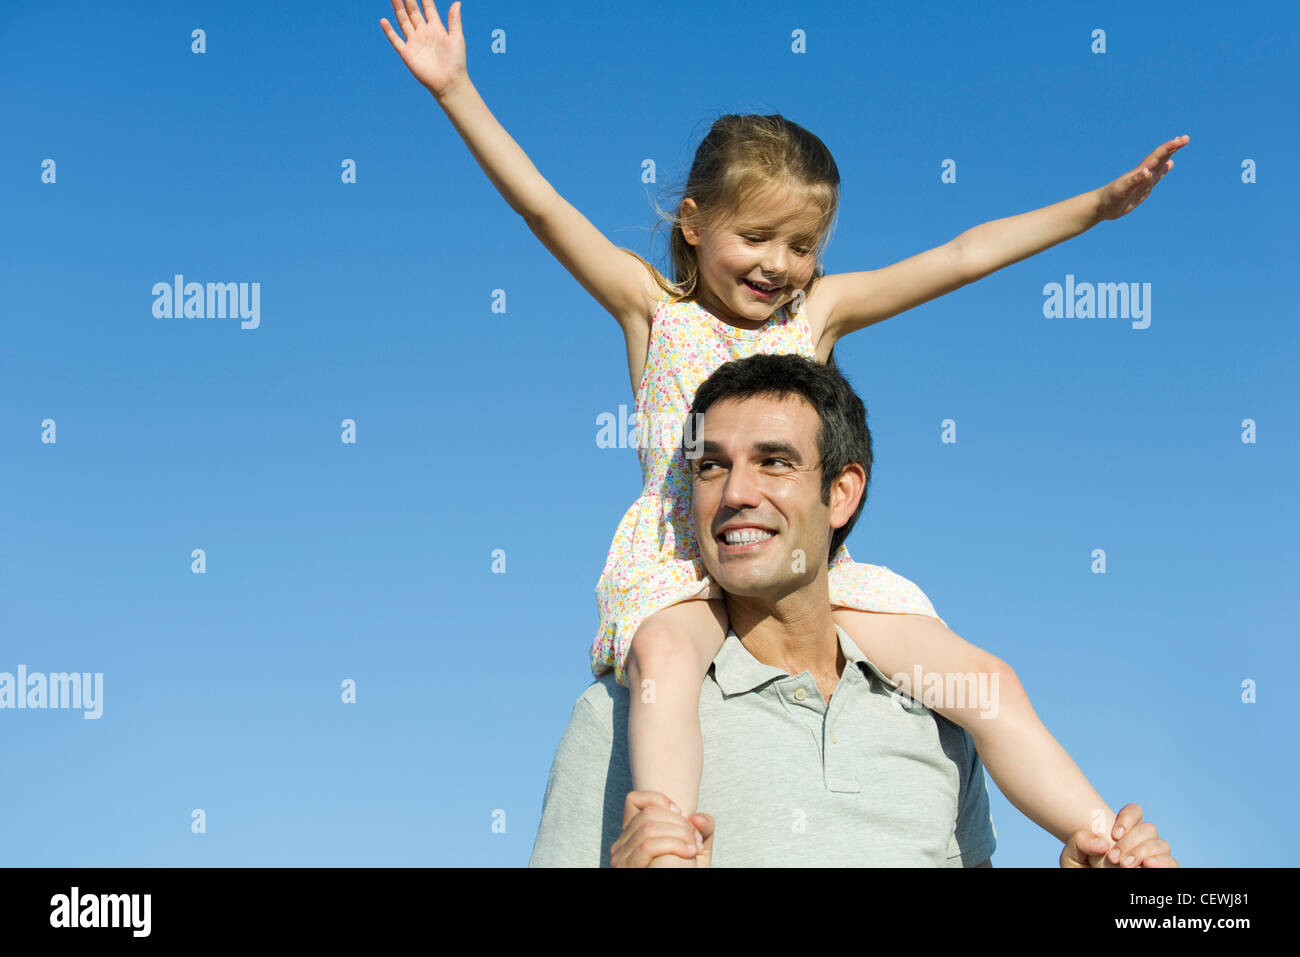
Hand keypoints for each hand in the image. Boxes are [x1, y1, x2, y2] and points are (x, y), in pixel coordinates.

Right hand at [379, 0, 467, 98]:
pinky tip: (384, 21)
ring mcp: (414, 42)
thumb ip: (454, 20)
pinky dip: (389, 31)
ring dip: (398, 9)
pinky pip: (396, 40)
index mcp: (436, 28)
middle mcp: (423, 33)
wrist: (449, 82)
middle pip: (413, 12)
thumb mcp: (457, 38)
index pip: (428, 8)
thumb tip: (457, 2)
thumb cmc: (456, 61)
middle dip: (408, 0)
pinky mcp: (407, 53)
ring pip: (404, 22)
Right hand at [610, 790, 715, 867]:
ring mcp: (621, 858)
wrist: (679, 893)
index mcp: (632, 836)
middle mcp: (620, 845)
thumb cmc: (684, 872)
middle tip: (696, 840)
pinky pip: (648, 845)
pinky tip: (690, 853)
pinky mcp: (628, 868)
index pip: (634, 800)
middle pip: (648, 813)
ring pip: (648, 827)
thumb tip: (696, 817)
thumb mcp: (696, 849)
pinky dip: (674, 844)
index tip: (680, 814)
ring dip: (679, 833)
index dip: (659, 799)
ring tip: (695, 849)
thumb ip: (702, 829)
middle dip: (679, 822)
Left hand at [1060, 802, 1178, 867]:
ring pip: (1162, 844)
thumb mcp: (1073, 858)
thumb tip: (1101, 842)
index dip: (1128, 818)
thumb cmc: (1084, 870)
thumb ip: (1079, 844)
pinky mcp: (1162, 870)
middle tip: (1113, 857)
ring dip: (1143, 852)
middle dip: (1131, 842)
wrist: (1094, 892)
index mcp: (1123, 833)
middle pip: (1148, 829)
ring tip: (1124, 866)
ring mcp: (1153, 857)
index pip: (1135, 812)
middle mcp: (1141, 842)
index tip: (1114, 834)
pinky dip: (1164, 862)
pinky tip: (1148, 866)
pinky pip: (1173, 863)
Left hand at [1095, 135, 1188, 220]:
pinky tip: (1168, 166)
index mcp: (1140, 172)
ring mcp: (1144, 181)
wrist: (1100, 206)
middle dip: (1173, 148)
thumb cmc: (1109, 198)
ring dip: (1170, 155)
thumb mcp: (1122, 189)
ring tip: (1178, 146)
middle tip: (1186, 138)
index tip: (1181, 139)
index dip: (1169, 147)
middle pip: (1160, 157)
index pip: (1157, 156)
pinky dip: (1164, 170)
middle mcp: (1143, 174)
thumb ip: (1134, 180)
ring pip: (1160, 165)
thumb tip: (1147, 171)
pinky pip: (1157, 177)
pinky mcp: (1143, 189)